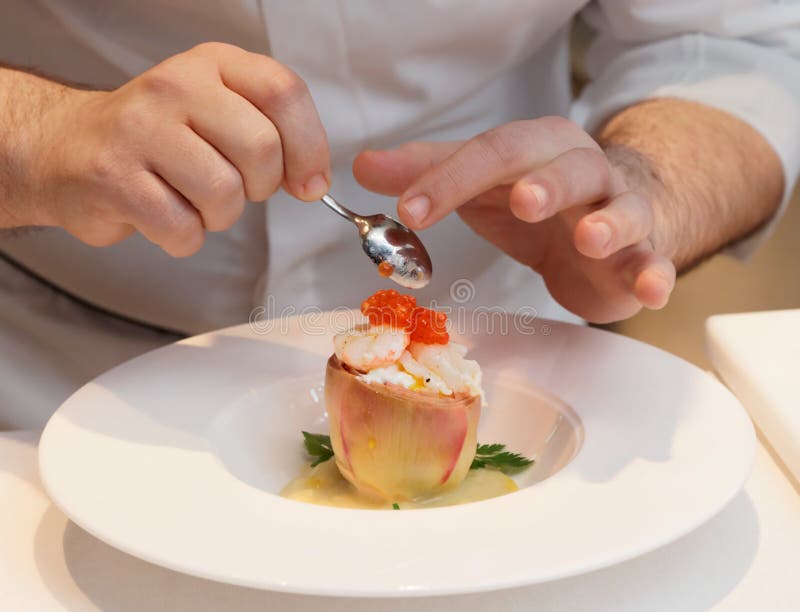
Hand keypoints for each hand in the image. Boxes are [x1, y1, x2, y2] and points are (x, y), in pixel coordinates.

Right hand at [25, 42, 329, 255]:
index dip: (309, 146)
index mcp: (213, 65)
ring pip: (224, 194)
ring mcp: (139, 128)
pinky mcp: (112, 175)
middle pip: (261, 149)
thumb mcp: (220, 111)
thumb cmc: (160, 138)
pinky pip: (182, 228)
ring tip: (191, 200)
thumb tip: (312, 182)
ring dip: (219, 216)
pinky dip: (184, 238)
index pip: (283, 93)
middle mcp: (176, 85)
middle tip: (232, 187)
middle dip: (260, 187)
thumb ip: (273, 133)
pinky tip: (163, 217)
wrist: (68, 147)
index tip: (308, 183)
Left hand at [353, 117, 675, 322]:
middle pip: (567, 169)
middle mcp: (584, 172)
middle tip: (521, 201)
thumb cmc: (534, 198)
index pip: (493, 154)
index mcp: (538, 148)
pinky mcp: (639, 256)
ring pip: (622, 210)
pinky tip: (650, 286)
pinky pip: (655, 261)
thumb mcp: (480, 182)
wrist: (602, 222)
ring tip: (590, 238)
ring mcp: (618, 214)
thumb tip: (364, 167)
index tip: (409, 209)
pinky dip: (656, 273)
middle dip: (545, 184)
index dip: (450, 179)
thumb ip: (429, 174)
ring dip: (608, 223)